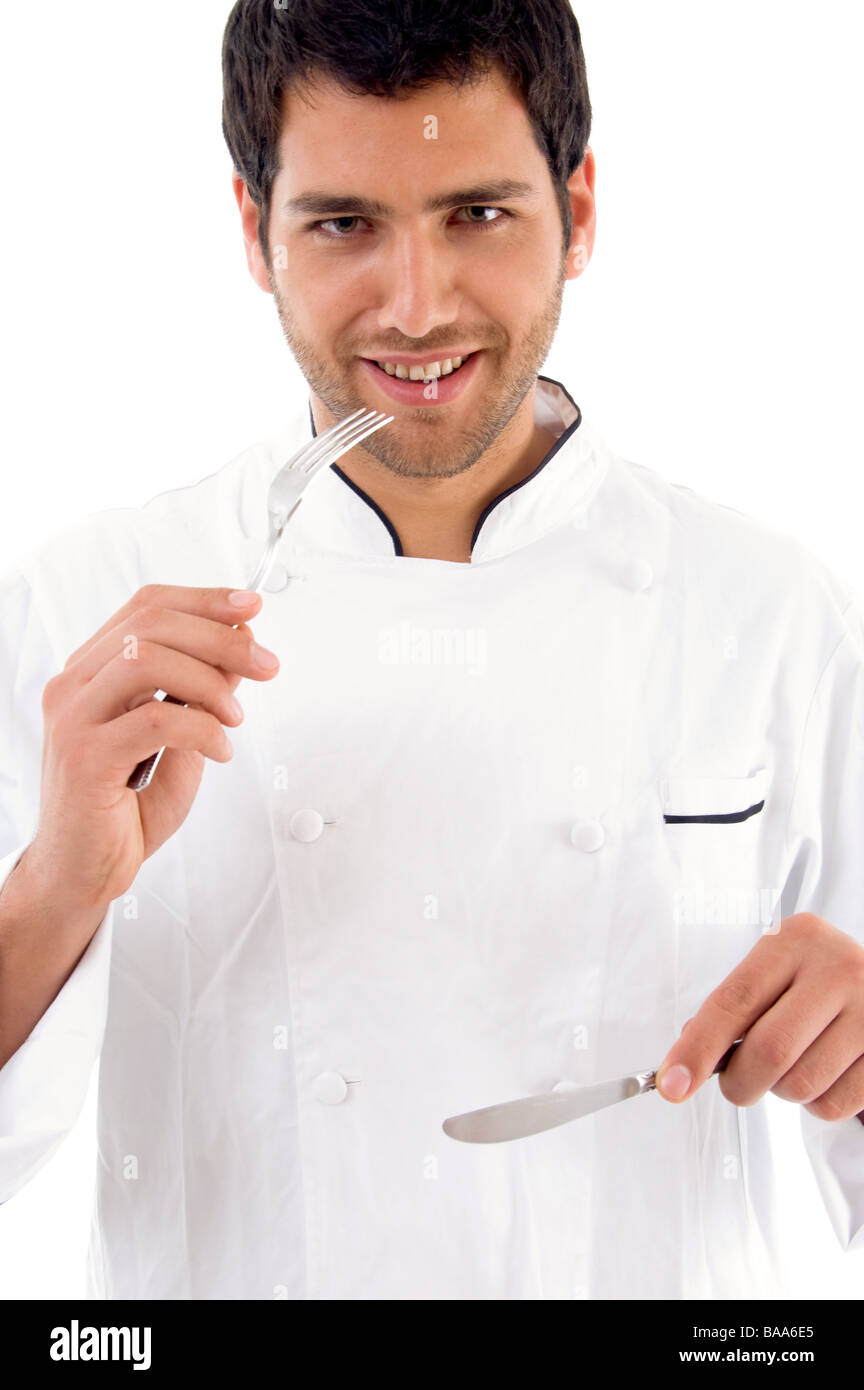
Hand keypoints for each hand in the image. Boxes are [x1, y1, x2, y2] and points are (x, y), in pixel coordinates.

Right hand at [29, 584, 279, 911]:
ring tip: (235, 718)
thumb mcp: (180, 740)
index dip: (203, 600)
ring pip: (146, 660)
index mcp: (93, 671)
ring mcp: (73, 718)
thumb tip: (241, 645)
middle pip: (150, 625)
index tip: (250, 606)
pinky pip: (153, 720)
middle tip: (265, 664)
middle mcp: (75, 685)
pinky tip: (217, 750)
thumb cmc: (124, 809)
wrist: (84, 871)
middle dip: (219, 638)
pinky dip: (199, 730)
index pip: (147, 607)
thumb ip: (203, 692)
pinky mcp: (84, 757)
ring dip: (208, 683)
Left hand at [654, 913, 863, 1123]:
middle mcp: (838, 968)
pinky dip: (815, 1105)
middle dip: (740, 1082)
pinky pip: (833, 1105)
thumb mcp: (774, 972)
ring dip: (781, 1092)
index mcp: (795, 940)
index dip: (697, 1048)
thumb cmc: (812, 981)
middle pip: (769, 1050)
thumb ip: (732, 1008)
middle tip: (737, 1085)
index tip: (671, 1085)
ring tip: (792, 1066)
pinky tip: (823, 1074)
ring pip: (801, 1084)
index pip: (734, 1001)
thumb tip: (687, 1063)